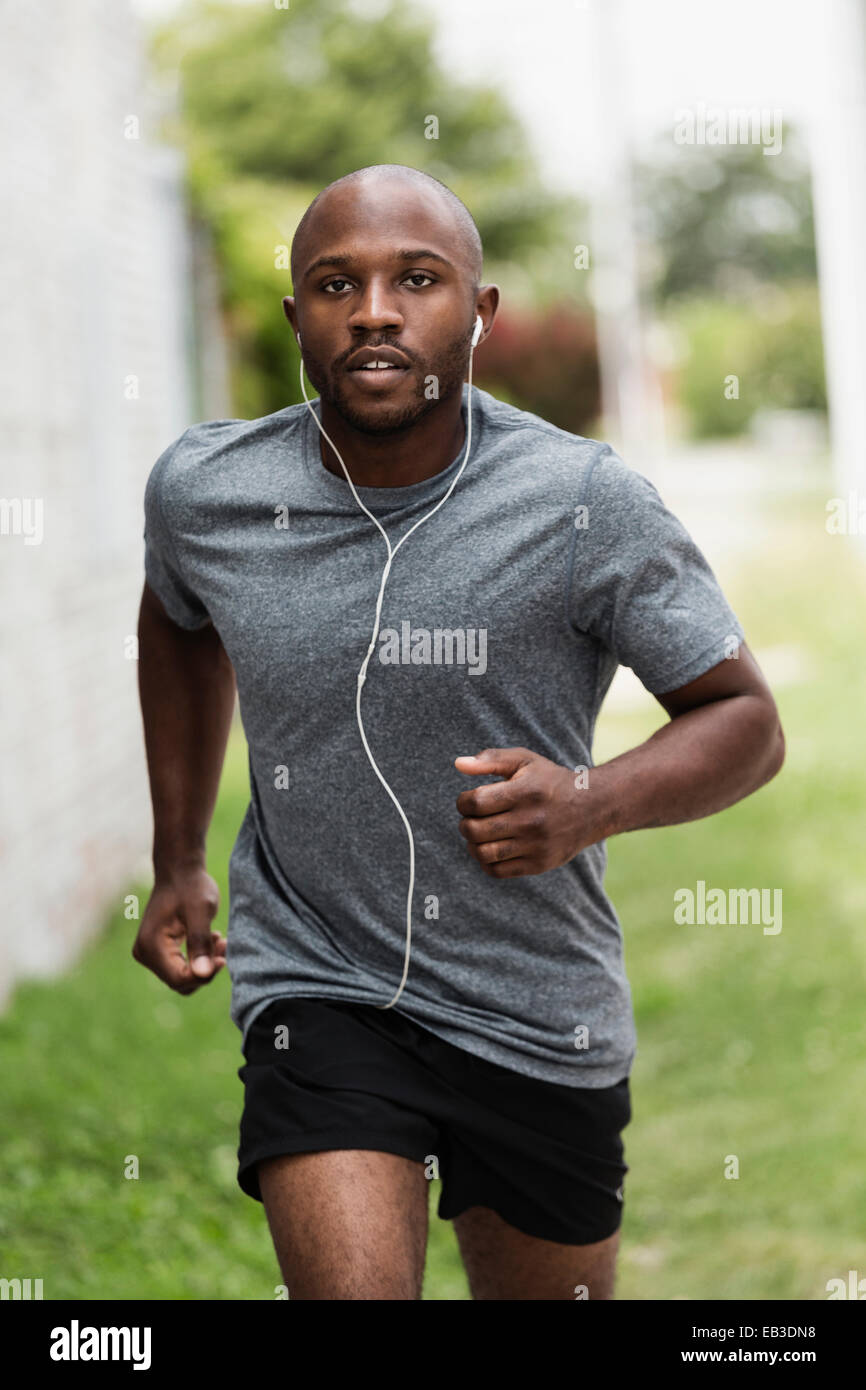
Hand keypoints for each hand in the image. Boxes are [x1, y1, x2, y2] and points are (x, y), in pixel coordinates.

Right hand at [132, 867, 226, 993]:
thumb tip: (203, 974)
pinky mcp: (158, 951)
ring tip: (220, 940)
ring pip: (181, 977)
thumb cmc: (191, 886)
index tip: (224, 957)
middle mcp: (144, 953)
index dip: (204, 975)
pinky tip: (211, 940)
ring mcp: (149, 954)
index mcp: (151, 945)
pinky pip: (180, 967)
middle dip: (205, 970)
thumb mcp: (200, 911)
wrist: (180, 871)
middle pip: (179, 982)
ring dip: (204, 964)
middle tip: (223, 946)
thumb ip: (200, 942)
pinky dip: (198, 959)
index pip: (179, 979)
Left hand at [454, 747, 605, 878]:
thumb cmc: (550, 781)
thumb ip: (490, 759)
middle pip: (475, 830)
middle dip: (465, 823)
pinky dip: (486, 861)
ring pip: (483, 853)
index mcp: (525, 792)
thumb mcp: (524, 761)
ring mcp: (535, 845)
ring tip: (480, 834)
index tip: (470, 800)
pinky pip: (497, 871)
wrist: (592, 808)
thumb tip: (458, 763)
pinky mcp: (538, 864)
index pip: (476, 802)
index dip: (463, 801)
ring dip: (472, 844)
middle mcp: (531, 820)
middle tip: (473, 817)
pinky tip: (491, 848)